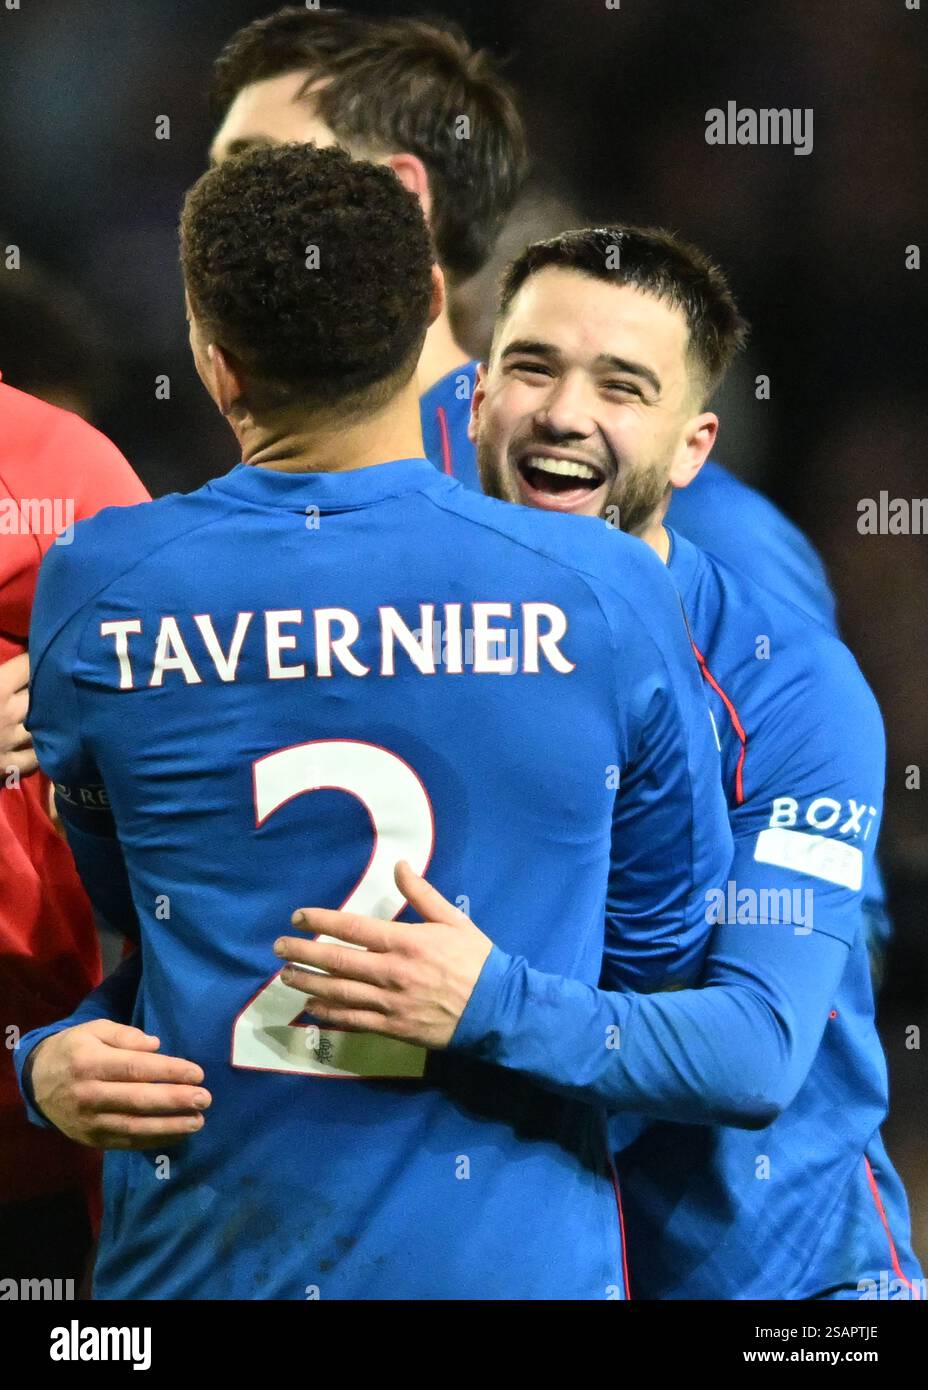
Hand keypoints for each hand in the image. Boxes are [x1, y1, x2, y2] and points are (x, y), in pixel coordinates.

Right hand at [0, 652, 37, 777]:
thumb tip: (2, 668)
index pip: (29, 666)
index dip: (33, 659)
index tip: (38, 652)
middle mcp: (11, 713)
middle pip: (44, 696)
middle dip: (48, 687)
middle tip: (49, 681)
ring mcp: (10, 741)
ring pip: (45, 727)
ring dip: (49, 719)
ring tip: (53, 713)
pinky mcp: (5, 765)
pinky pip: (33, 759)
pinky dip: (40, 751)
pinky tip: (43, 745)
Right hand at [28, 1019, 210, 1149]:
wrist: (36, 1082)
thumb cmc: (74, 1049)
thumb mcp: (94, 1029)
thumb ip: (125, 1035)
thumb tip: (156, 1046)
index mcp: (90, 1062)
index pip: (137, 1068)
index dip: (170, 1071)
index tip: (197, 1074)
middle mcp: (89, 1094)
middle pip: (139, 1100)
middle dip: (176, 1100)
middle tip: (205, 1099)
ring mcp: (89, 1121)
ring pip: (135, 1126)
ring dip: (170, 1126)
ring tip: (198, 1121)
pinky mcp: (91, 1139)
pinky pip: (126, 1142)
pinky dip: (153, 1141)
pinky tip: (177, 1135)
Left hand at [274, 861, 492, 1049]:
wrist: (497, 1010)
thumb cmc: (477, 960)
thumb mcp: (454, 920)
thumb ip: (422, 894)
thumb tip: (400, 865)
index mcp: (404, 941)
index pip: (351, 928)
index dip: (320, 920)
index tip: (298, 916)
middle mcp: (391, 971)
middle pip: (335, 961)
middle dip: (302, 953)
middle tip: (278, 947)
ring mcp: (389, 1002)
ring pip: (338, 992)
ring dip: (308, 983)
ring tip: (285, 976)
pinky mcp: (392, 1028)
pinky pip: (353, 1021)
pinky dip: (329, 1014)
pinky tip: (311, 1008)